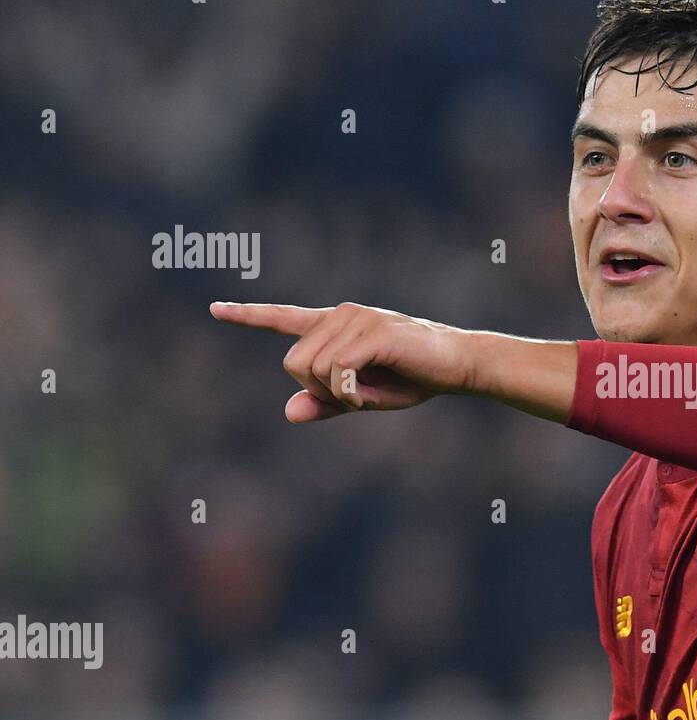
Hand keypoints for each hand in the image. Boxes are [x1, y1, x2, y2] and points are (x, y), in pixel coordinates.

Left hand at [209, 301, 471, 422]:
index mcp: (335, 326)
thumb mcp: (363, 398)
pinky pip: (338, 371)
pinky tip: (369, 394)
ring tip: (370, 390)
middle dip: (318, 390)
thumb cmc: (413, 379)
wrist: (457, 366)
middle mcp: (341, 315)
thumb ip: (327, 402)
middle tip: (354, 396)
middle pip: (294, 363)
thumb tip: (289, 412)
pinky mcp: (373, 332)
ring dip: (338, 394)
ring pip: (313, 369)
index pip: (284, 317)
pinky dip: (350, 394)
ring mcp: (357, 319)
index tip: (215, 308)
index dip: (248, 315)